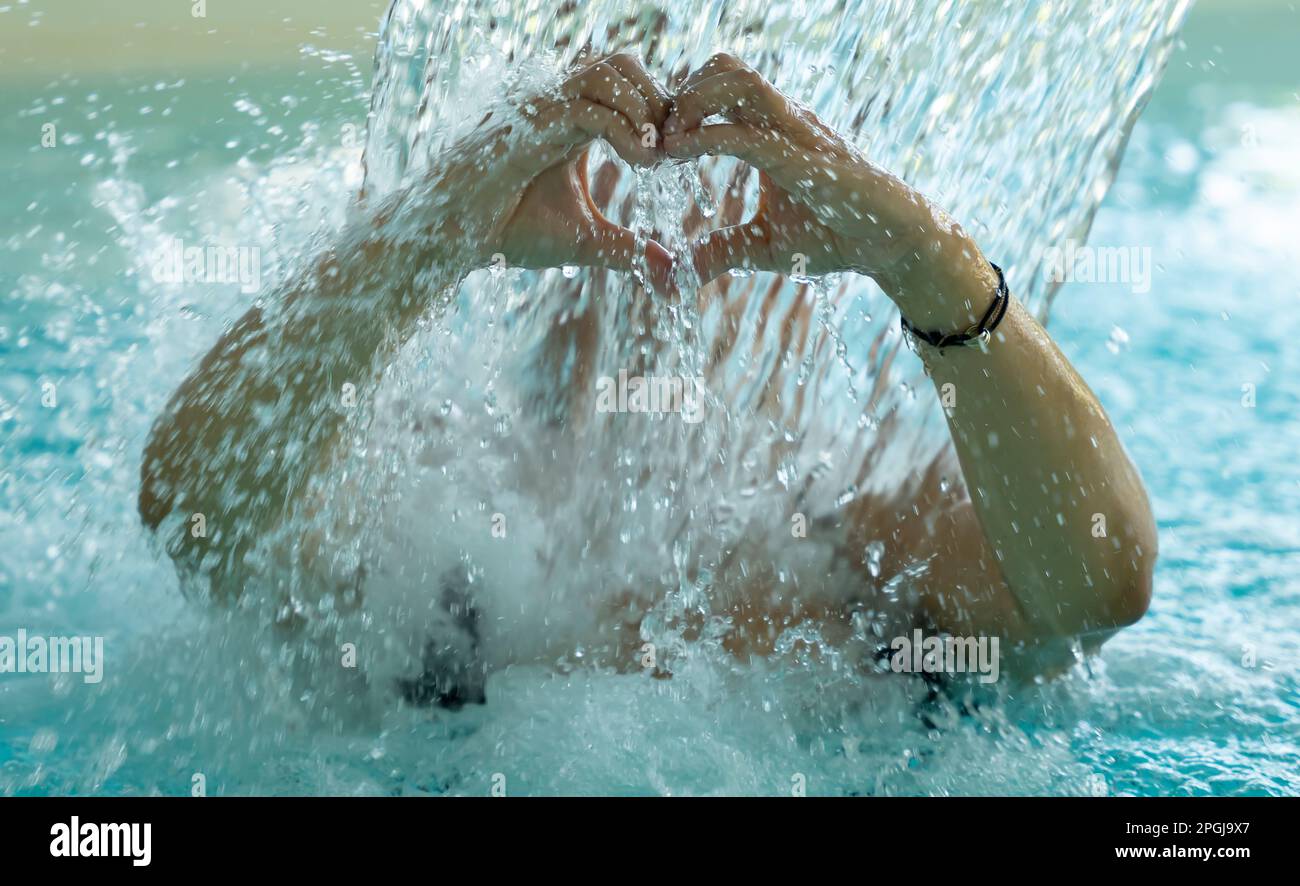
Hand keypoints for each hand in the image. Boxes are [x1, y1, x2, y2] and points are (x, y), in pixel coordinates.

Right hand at [480, 53, 674, 287]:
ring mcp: (543, 109)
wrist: (453, 235)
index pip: (630, 85)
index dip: (663, 111)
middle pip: (625, 64)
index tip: (680, 154)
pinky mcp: (529, 125)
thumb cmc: (508, 231)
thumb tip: (672, 278)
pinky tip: (641, 163)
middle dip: (659, 100)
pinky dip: (623, 129)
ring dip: (644, 108)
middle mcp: (560, 104)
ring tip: (657, 156)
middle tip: (675, 149)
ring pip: (607, 72)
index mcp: (574, 120)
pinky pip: (587, 107)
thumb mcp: (585, 242)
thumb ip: (630, 251)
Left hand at [664, 53, 993, 326]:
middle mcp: (782, 119)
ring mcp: (795, 131)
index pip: (720, 85)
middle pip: (724, 66)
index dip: (681, 103)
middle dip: (681, 92)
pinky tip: (679, 155)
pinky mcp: (802, 157)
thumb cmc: (835, 236)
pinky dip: (705, 137)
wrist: (889, 243)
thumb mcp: (763, 246)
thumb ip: (721, 252)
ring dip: (691, 103)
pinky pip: (747, 131)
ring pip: (735, 79)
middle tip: (657, 137)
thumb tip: (682, 270)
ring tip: (668, 143)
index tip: (657, 143)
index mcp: (772, 130)